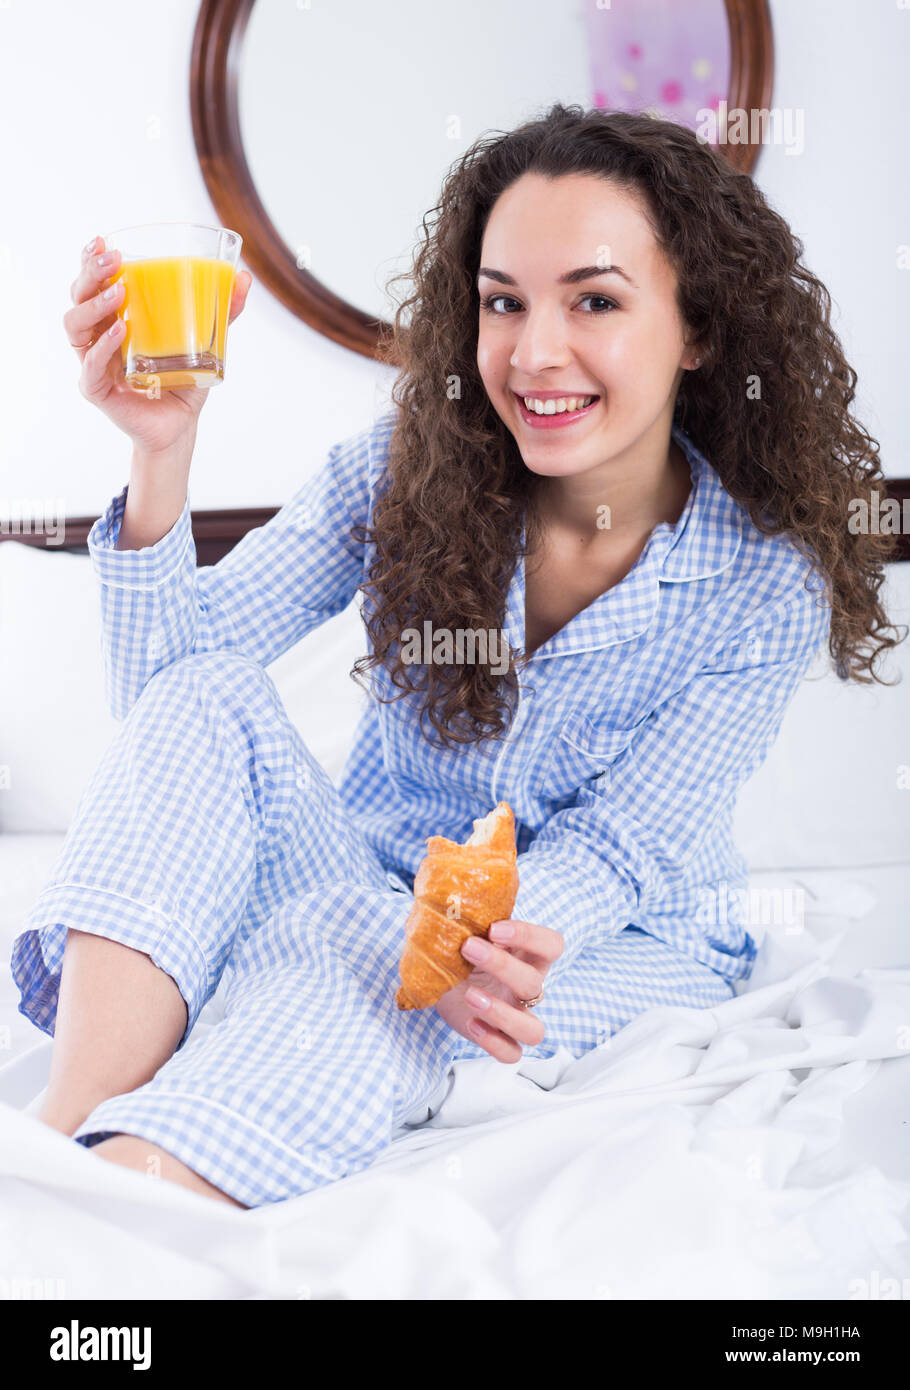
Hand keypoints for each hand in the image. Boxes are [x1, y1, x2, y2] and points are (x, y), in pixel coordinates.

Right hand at [63, 234, 252, 454]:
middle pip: (78, 296)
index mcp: (114, 318)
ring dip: (95, 304)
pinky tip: (121, 331)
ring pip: (75, 325)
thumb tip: (244, 278)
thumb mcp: (206, 343)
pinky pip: (91, 365)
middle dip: (90, 273)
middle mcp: (98, 336)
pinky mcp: (96, 389)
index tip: (103, 240)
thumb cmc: (184, 382)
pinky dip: (103, 346)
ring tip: (120, 292)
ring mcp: (93, 362)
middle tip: (112, 260)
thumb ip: (222, 313)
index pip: (93, 282)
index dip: (90, 260)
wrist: (180, 427)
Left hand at [433, 918, 563, 1062]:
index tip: (495, 929)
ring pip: (534, 1031)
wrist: (438, 974)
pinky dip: (492, 1042)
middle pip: (534, 984)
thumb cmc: (459, 946)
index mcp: (529, 955)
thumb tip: (453, 890)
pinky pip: (511, 1054)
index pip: (553, 945)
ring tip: (471, 996)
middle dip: (501, 966)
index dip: (530, 937)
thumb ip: (471, 914)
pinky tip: (470, 1022)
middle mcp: (529, 987)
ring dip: (502, 1013)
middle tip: (468, 947)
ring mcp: (516, 1016)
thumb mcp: (467, 927)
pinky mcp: (497, 1038)